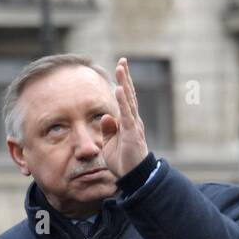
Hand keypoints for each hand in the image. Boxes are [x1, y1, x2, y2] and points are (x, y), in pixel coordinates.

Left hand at [98, 57, 149, 178]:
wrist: (133, 177)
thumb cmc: (123, 161)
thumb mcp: (110, 144)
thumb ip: (108, 129)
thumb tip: (105, 116)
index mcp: (127, 122)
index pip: (125, 99)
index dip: (122, 83)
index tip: (120, 68)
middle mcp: (132, 120)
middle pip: (128, 95)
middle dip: (125, 77)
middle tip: (123, 60)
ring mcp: (133, 126)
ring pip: (129, 100)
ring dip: (124, 83)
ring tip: (120, 68)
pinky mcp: (131, 133)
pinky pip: (126, 114)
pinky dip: (122, 101)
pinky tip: (119, 89)